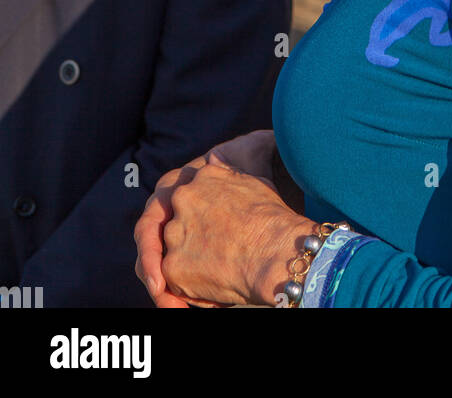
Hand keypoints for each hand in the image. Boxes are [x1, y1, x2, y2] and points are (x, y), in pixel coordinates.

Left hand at [136, 156, 315, 308]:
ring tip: (218, 280)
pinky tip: (217, 294)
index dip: (198, 217)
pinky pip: (174, 283)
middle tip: (207, 260)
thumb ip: (225, 174)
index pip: (188, 196)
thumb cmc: (274, 219)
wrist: (278, 250)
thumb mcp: (251, 180)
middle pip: (177, 224)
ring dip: (191, 266)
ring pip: (174, 253)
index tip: (214, 233)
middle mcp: (181, 199)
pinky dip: (192, 291)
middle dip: (191, 243)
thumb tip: (214, 158)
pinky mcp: (172, 265)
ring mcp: (175, 232)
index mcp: (201, 177)